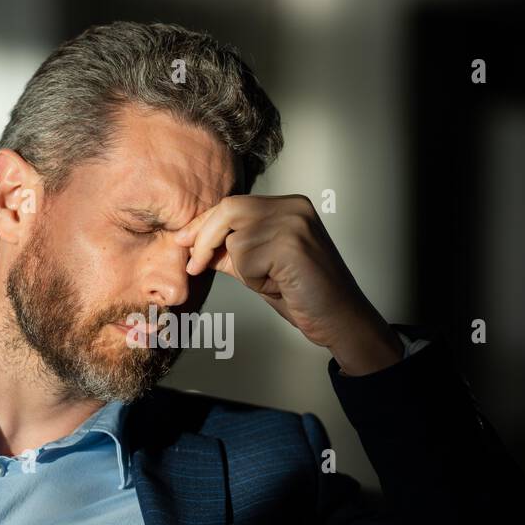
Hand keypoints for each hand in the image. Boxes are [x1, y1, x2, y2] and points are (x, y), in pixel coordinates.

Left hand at [174, 194, 402, 375]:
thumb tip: (194, 244)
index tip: (184, 242)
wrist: (339, 320)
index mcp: (289, 206)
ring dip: (243, 268)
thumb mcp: (259, 267)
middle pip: (228, 210)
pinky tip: (280, 284)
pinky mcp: (291, 243)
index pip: (233, 205)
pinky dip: (254, 279)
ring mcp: (294, 222)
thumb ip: (232, 251)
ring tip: (272, 279)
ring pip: (235, 239)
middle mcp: (293, 207)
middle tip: (195, 265)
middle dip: (204, 239)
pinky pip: (246, 259)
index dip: (203, 224)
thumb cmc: (304, 295)